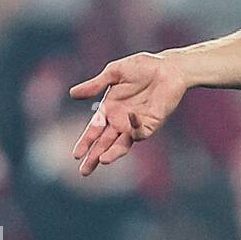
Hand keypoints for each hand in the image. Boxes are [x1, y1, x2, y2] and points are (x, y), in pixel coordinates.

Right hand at [69, 52, 188, 175]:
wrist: (169, 67)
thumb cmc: (142, 67)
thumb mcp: (114, 73)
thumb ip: (95, 85)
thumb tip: (72, 93)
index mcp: (109, 109)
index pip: (94, 131)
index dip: (85, 142)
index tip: (76, 155)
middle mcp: (121, 120)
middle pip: (105, 143)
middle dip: (94, 157)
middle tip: (84, 171)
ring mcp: (136, 123)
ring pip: (122, 144)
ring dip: (113, 153)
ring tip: (102, 160)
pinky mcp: (152, 123)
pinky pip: (140, 132)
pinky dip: (133, 130)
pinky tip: (126, 125)